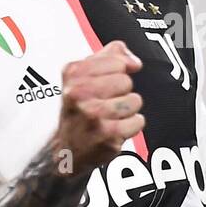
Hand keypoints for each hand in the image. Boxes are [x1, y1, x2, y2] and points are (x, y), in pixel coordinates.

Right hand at [53, 40, 144, 170]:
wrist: (67, 149)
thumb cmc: (78, 111)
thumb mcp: (84, 77)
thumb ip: (110, 57)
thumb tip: (133, 61)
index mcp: (73, 74)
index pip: (117, 61)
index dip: (120, 70)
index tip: (111, 78)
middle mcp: (79, 94)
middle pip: (126, 81)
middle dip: (122, 92)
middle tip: (106, 102)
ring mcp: (92, 115)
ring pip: (134, 101)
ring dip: (127, 110)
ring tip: (111, 116)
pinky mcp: (106, 134)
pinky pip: (138, 121)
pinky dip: (131, 126)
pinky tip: (115, 128)